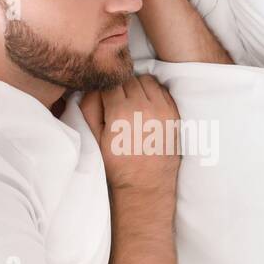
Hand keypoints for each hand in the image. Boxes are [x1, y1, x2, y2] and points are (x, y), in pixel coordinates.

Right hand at [80, 74, 180, 194]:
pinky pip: (162, 90)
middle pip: (128, 79)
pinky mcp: (175, 114)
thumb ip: (89, 108)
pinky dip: (153, 93)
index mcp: (121, 113)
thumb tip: (94, 87)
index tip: (104, 98)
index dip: (105, 88)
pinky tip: (146, 106)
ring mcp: (163, 110)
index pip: (110, 82)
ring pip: (146, 80)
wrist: (147, 185)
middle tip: (117, 101)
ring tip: (132, 102)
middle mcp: (144, 108)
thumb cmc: (118, 164)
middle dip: (120, 86)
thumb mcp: (95, 139)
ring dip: (137, 86)